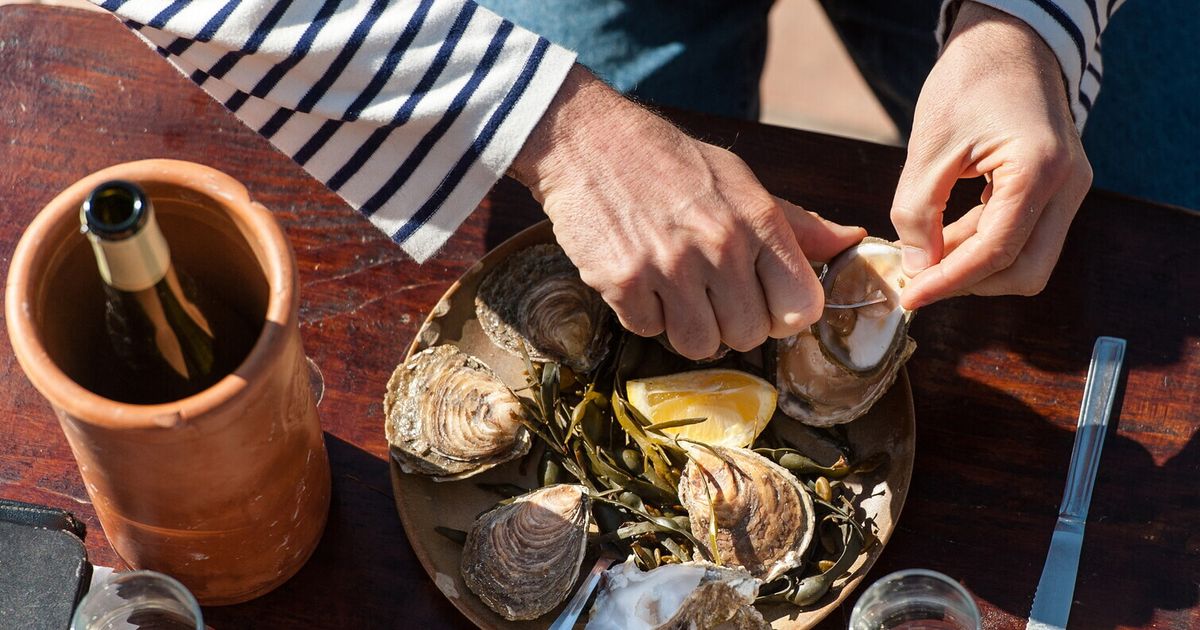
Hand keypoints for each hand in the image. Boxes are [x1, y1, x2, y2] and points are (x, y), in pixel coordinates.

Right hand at [509, 66, 864, 359]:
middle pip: (749, 335)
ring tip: (672, 288)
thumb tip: (851, 239)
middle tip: (706, 292)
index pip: (802, 306)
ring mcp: (670, 267)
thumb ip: (794, 223)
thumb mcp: (739, 181)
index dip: (783, 314)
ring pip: (699, 344)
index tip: (762, 300)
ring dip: (685, 326)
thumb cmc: (670, 161)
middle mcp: (720, 246)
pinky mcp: (624, 282)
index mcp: (756, 220)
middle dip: (729, 322)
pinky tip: (637, 276)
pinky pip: (648, 330)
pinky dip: (642, 313)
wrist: (587, 140)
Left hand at [890, 1, 1091, 309]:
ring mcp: (1069, 188)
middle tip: (918, 283)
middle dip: (970, 284)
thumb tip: (917, 268)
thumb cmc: (970, 80)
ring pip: (1027, 258)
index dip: (949, 282)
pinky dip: (983, 245)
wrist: (1008, 39)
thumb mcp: (929, 147)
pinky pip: (1024, 235)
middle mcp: (1068, 185)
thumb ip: (917, 212)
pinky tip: (942, 238)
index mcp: (1040, 170)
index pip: (997, 251)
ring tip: (922, 256)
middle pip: (1026, 271)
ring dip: (974, 266)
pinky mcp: (1057, 188)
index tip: (910, 296)